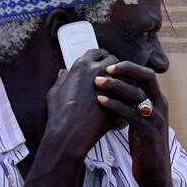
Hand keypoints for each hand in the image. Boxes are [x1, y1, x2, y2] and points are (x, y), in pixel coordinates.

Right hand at [39, 48, 119, 169]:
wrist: (69, 133)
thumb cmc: (59, 115)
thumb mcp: (54, 92)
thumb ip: (61, 79)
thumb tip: (63, 71)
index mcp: (80, 66)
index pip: (97, 52)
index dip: (101, 58)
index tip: (104, 66)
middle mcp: (96, 70)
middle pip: (113, 60)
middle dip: (115, 68)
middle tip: (116, 78)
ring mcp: (109, 83)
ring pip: (125, 73)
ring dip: (125, 78)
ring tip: (123, 88)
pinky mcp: (119, 97)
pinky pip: (131, 89)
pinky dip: (130, 92)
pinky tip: (127, 99)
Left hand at [93, 60, 172, 186]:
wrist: (155, 174)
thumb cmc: (144, 147)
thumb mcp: (141, 121)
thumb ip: (134, 106)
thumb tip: (116, 90)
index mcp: (158, 101)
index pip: (147, 74)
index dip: (129, 67)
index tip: (109, 64)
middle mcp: (160, 106)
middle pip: (147, 76)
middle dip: (126, 68)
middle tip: (105, 68)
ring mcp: (156, 119)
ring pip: (137, 93)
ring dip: (115, 85)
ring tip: (97, 82)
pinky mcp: (149, 133)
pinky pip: (131, 113)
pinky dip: (115, 105)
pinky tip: (100, 101)